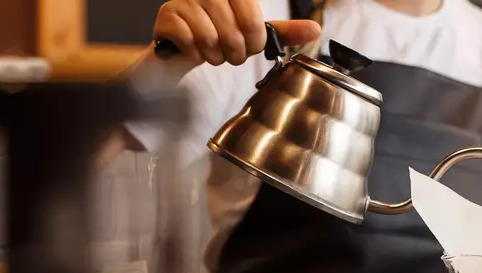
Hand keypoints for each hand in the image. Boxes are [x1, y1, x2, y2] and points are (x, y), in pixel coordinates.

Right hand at [153, 0, 320, 65]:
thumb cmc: (219, 36)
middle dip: (234, 54)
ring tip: (212, 52)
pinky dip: (194, 55)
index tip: (248, 46)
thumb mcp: (252, 32)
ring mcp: (184, 1)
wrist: (180, 47)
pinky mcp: (166, 17)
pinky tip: (193, 50)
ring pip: (210, 40)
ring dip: (214, 57)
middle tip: (229, 54)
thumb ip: (282, 32)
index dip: (253, 42)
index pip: (252, 19)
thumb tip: (315, 30)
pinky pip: (189, 43)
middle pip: (233, 33)